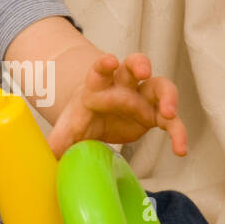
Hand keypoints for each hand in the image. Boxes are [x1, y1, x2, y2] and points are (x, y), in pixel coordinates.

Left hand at [47, 53, 187, 158]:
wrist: (96, 118)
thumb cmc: (82, 119)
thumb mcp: (67, 132)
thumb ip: (57, 143)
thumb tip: (44, 160)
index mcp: (97, 85)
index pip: (100, 70)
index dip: (104, 65)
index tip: (109, 62)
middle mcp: (123, 85)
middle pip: (133, 66)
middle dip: (139, 65)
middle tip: (143, 71)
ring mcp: (141, 97)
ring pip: (159, 86)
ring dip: (167, 96)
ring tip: (170, 113)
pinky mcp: (154, 114)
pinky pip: (171, 120)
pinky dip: (178, 132)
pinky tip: (180, 149)